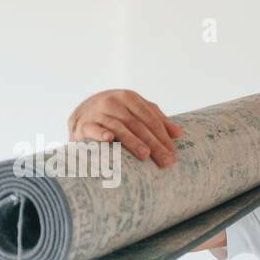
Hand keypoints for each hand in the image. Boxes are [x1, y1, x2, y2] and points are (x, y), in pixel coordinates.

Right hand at [67, 88, 182, 166]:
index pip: (150, 118)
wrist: (81, 114)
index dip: (163, 136)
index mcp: (129, 97)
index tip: (173, 154)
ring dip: (133, 141)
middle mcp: (113, 101)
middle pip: (138, 124)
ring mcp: (97, 112)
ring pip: (118, 127)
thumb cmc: (116, 115)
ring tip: (146, 155)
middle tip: (166, 161)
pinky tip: (110, 140)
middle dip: (154, 144)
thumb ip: (157, 119)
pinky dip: (101, 133)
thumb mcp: (136, 112)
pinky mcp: (82, 124)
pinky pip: (93, 129)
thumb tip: (178, 133)